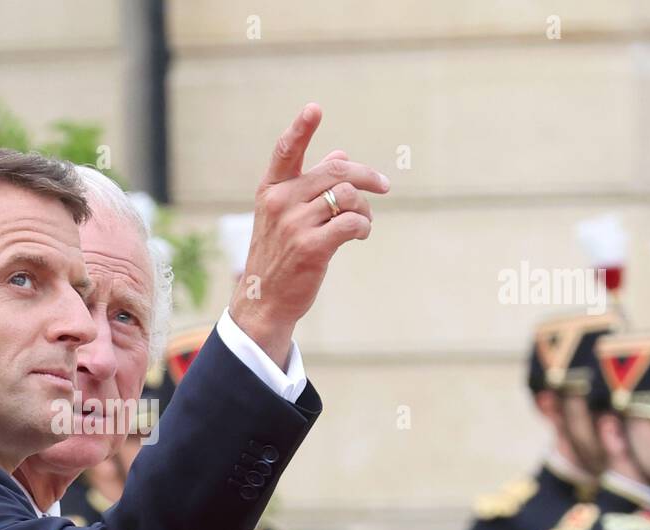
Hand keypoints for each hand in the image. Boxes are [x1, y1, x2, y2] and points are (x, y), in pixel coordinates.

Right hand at [230, 102, 389, 367]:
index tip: (314, 108)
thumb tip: (340, 154)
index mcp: (271, 190)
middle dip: (367, 176)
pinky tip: (360, 235)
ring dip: (365, 209)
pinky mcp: (312, 247)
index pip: (285, 151)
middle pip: (336, 172)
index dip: (301, 128)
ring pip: (348, 197)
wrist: (265, 301)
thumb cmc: (279, 255)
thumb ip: (310, 184)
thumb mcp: (285, 217)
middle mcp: (280, 202)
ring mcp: (295, 225)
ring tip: (362, 224)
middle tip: (385, 186)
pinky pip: (352, 222)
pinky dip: (363, 227)